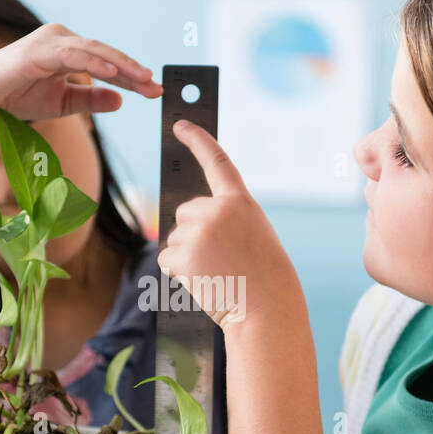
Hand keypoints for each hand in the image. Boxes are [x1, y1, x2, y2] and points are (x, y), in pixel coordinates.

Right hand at [0, 23, 161, 121]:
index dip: (131, 77)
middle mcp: (61, 39)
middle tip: (156, 87)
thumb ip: (90, 100)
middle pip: (106, 54)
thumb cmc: (15, 96)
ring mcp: (49, 42)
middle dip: (133, 71)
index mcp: (68, 49)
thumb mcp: (61, 103)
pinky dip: (94, 62)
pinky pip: (72, 56)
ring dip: (120, 65)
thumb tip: (121, 100)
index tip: (155, 92)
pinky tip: (113, 73)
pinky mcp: (37, 50)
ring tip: (142, 79)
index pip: (107, 63)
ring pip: (93, 51)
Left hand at [155, 120, 302, 330]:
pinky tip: (202, 281)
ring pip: (174, 238)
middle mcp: (218, 210)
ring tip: (216, 272)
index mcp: (240, 202)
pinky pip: (167, 260)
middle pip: (184, 212)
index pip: (216, 162)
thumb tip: (183, 223)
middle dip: (193, 233)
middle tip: (220, 259)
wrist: (266, 308)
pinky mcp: (183, 255)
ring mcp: (198, 232)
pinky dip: (178, 273)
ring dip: (187, 256)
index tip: (181, 125)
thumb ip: (225, 219)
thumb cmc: (262, 277)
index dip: (197, 140)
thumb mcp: (252, 235)